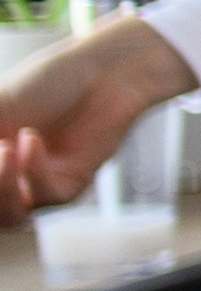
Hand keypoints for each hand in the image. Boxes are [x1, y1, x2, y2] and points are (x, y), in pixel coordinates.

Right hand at [0, 14, 191, 209]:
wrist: (101, 73)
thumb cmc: (43, 84)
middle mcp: (5, 179)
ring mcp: (33, 186)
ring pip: (9, 217)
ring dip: (1, 188)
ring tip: (3, 150)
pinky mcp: (68, 187)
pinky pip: (45, 196)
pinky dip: (33, 168)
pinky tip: (31, 139)